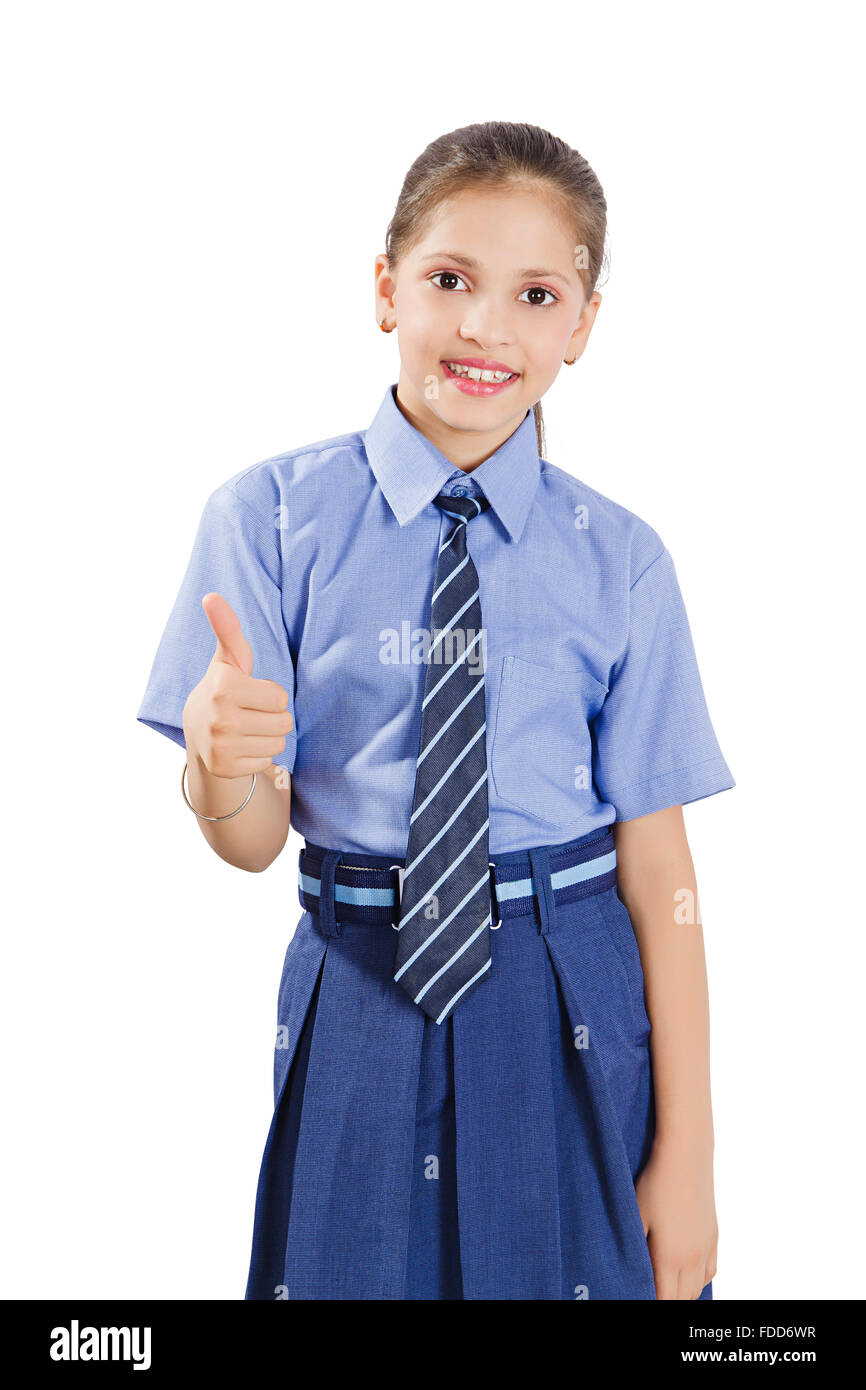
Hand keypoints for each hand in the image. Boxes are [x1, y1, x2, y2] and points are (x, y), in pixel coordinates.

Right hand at [182, 592, 293, 782]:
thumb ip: (227, 629)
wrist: (197, 734)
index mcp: (223, 686)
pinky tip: (241, 747)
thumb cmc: (223, 690)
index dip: (269, 695)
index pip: (280, 697)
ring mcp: (221, 746)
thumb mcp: (227, 660)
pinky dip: (258, 756)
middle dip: (272, 717)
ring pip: (278, 743)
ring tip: (246, 730)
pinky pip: (267, 762)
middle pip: (284, 722)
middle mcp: (220, 717)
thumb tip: (211, 596)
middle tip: (249, 713)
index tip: (248, 694)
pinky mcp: (225, 768)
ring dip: (268, 737)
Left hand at [634, 1141, 717, 1299]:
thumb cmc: (655, 1184)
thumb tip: (632, 1272)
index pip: (664, 1299)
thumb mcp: (636, 1217)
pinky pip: (709, 1272)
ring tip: (665, 1286)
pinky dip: (698, 1280)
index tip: (638, 1294)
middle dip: (666, 1299)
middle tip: (649, 1291)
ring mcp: (706, 1247)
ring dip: (682, 1292)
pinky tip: (686, 1273)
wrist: (686, 1156)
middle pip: (682, 1298)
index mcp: (670, 1257)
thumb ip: (635, 1250)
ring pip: (697, 1288)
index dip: (651, 1300)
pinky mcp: (714, 1236)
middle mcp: (692, 1258)